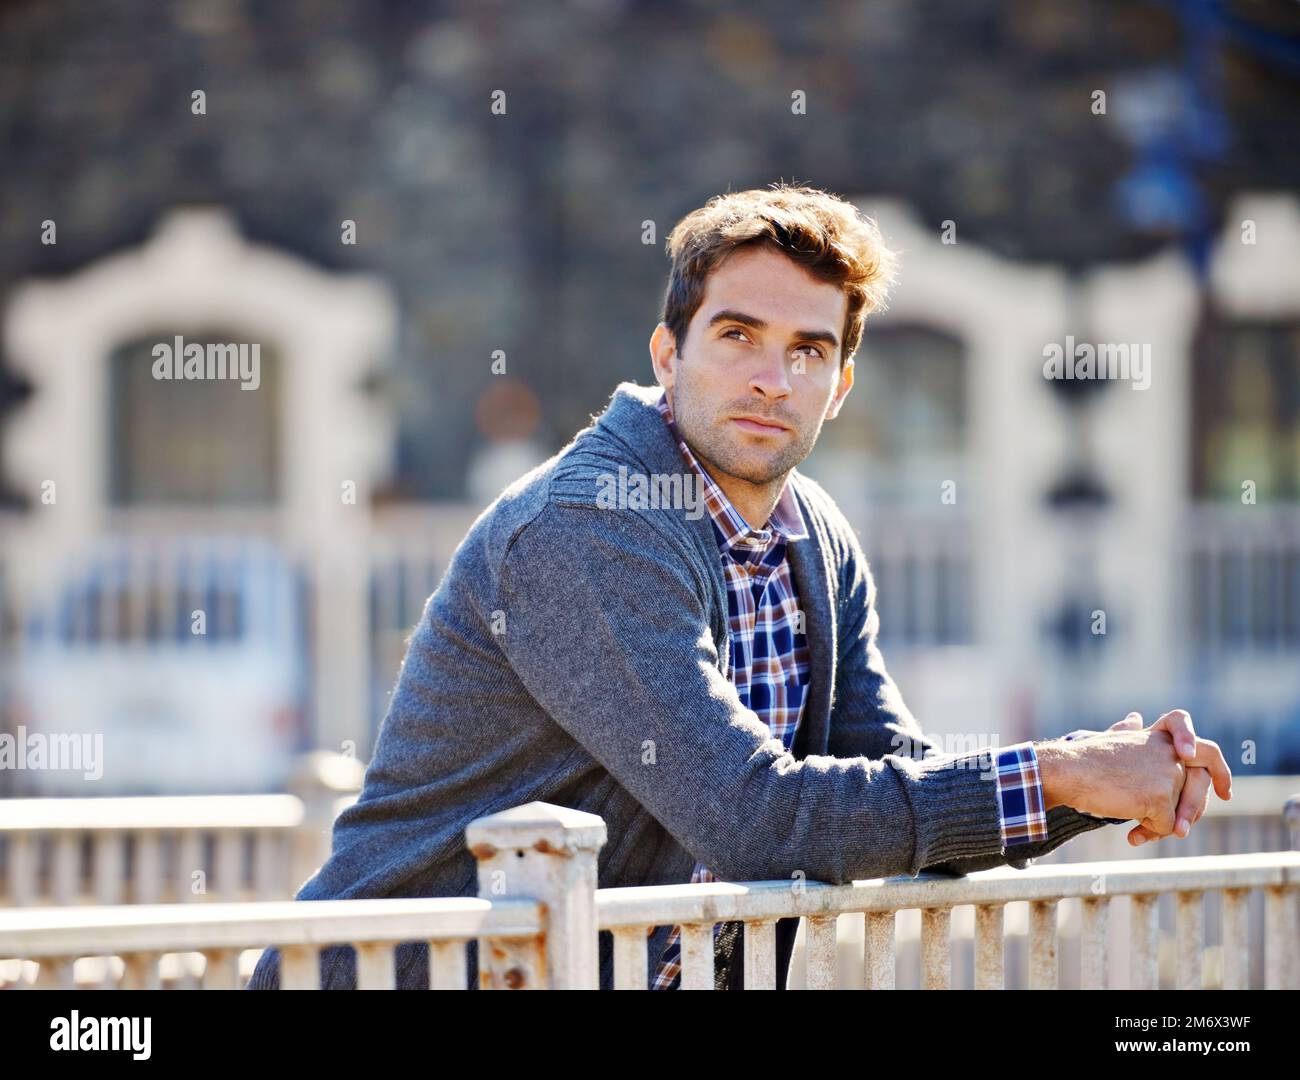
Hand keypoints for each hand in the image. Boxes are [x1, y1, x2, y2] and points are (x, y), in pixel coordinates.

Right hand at [1067, 710, 1232, 846]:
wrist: (1068, 770)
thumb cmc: (1084, 758)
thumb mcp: (1112, 741)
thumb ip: (1129, 733)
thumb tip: (1134, 718)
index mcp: (1161, 738)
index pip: (1206, 750)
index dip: (1219, 772)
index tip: (1225, 793)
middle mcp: (1171, 753)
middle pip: (1200, 789)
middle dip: (1193, 812)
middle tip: (1181, 832)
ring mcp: (1168, 775)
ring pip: (1183, 813)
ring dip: (1163, 827)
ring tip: (1139, 832)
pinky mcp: (1160, 797)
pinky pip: (1167, 827)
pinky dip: (1149, 833)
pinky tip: (1131, 834)